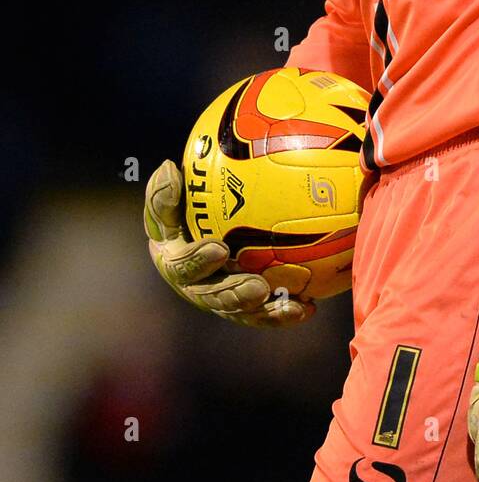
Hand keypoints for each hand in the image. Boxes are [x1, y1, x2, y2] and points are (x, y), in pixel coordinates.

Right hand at [144, 158, 315, 326]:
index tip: (220, 249)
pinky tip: (309, 307)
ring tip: (291, 307)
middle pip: (213, 298)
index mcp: (172, 261)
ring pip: (242, 311)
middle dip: (236, 295)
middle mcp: (195, 287)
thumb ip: (165, 190)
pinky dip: (284, 312)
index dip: (197, 261)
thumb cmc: (181, 209)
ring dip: (266, 312)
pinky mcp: (243, 306)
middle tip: (259, 288)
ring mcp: (220, 299)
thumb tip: (168, 169)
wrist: (199, 226)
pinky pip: (264, 312)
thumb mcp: (168, 199)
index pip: (180, 266)